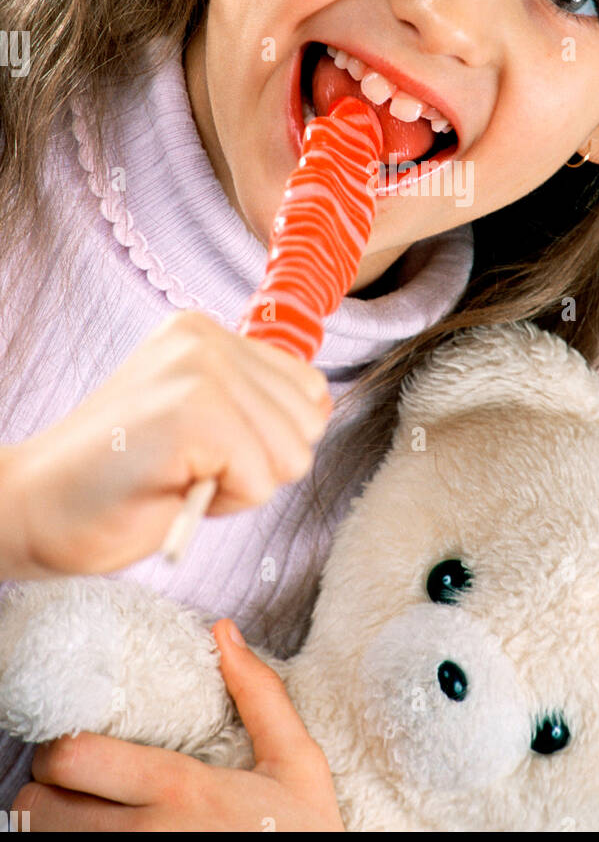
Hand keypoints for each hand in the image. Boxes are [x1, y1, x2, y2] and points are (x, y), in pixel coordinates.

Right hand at [0, 311, 331, 578]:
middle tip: (189, 468)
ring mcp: (201, 369)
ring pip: (291, 454)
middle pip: (308, 423)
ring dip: (241, 486)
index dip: (267, 441)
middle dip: (260, 466)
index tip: (203, 450)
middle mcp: (207, 338)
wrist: (34, 508)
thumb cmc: (119, 479)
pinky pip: (260, 480)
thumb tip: (322, 404)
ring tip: (180, 476)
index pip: (307, 388)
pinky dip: (224, 502)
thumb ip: (255, 404)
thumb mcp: (202, 422)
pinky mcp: (196, 411)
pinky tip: (172, 487)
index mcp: (207, 334)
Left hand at [12, 620, 345, 831]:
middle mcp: (145, 838)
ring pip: (40, 841)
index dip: (61, 744)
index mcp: (181, 791)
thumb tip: (224, 632)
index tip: (82, 739)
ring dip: (52, 823)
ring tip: (83, 812)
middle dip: (49, 785)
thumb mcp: (298, 766)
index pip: (71, 758)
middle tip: (76, 778)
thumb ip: (261, 696)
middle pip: (39, 803)